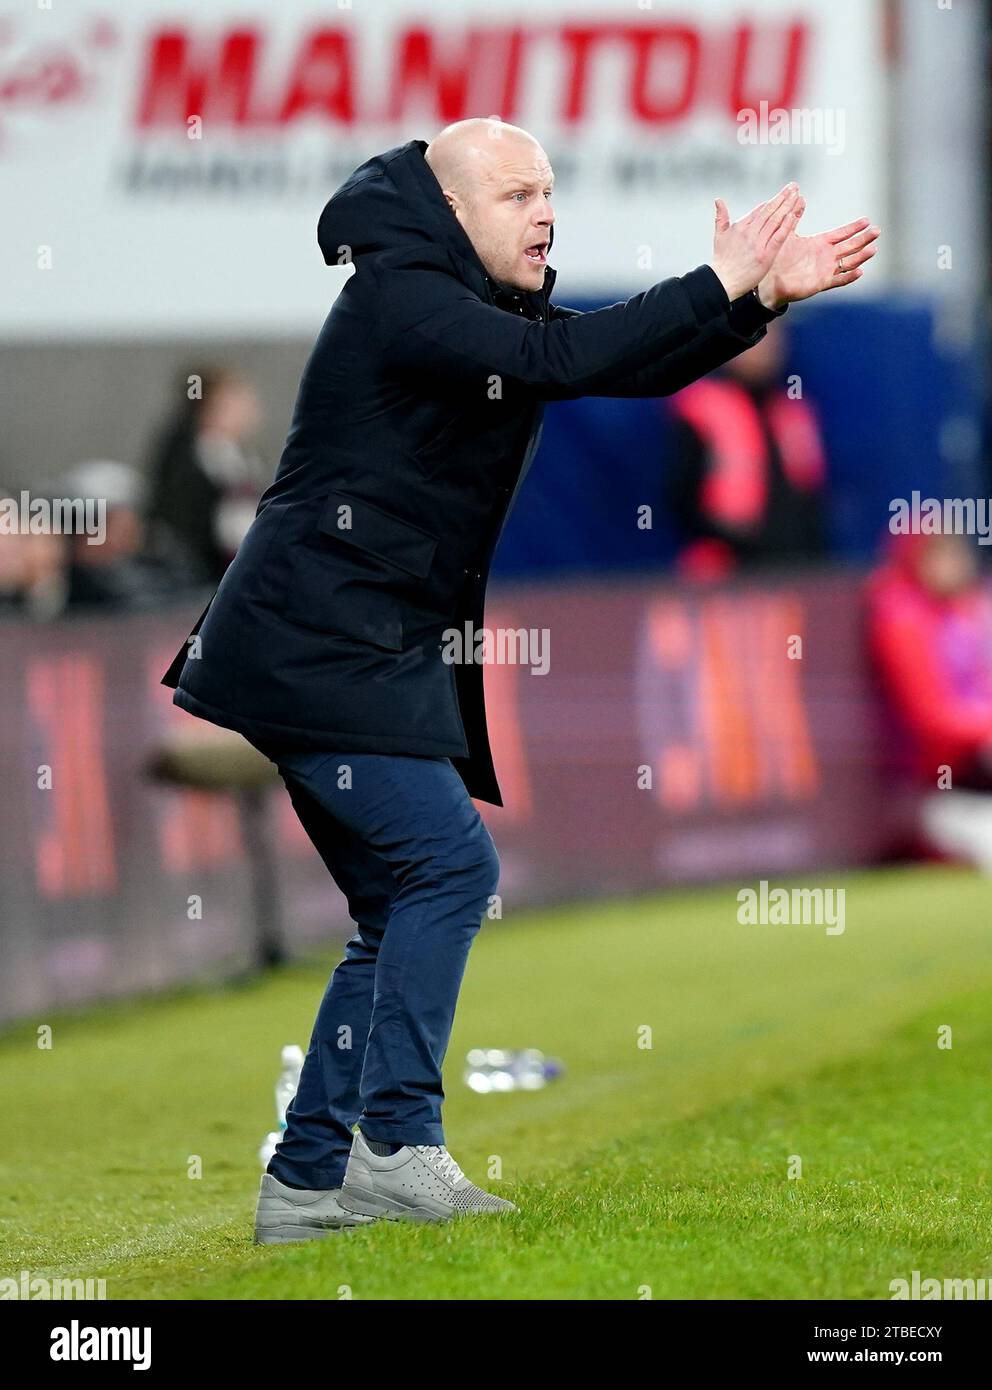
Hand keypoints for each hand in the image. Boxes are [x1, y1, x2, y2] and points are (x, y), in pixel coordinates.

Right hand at [709, 183, 801, 301]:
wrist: (722, 282)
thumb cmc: (721, 261)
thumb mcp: (719, 236)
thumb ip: (721, 217)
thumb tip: (718, 200)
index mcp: (740, 226)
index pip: (760, 209)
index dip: (773, 200)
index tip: (783, 192)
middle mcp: (750, 232)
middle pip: (769, 211)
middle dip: (783, 197)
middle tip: (794, 187)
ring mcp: (758, 243)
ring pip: (776, 221)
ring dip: (787, 206)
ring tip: (797, 195)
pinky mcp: (766, 255)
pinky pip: (778, 237)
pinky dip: (786, 226)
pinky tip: (793, 215)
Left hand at [757, 208, 879, 308]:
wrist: (769, 280)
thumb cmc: (779, 258)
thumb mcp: (788, 234)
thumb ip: (795, 217)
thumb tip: (800, 197)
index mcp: (820, 244)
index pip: (841, 234)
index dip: (854, 227)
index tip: (867, 220)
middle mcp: (826, 256)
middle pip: (850, 246)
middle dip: (864, 239)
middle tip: (877, 231)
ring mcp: (825, 270)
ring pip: (848, 263)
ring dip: (861, 256)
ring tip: (873, 249)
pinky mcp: (821, 283)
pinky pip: (838, 280)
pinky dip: (849, 277)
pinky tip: (860, 271)